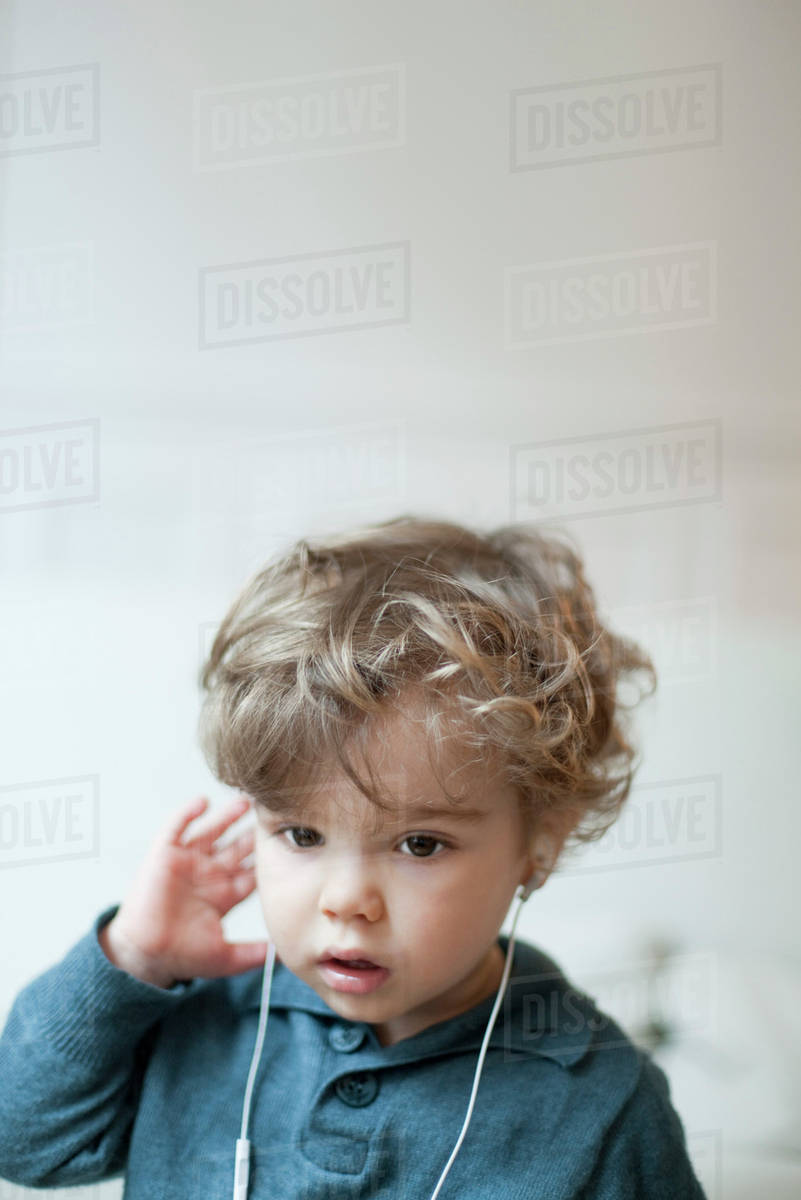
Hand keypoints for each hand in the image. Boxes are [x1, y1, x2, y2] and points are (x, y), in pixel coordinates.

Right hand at [99, 794, 271, 987]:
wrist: (145, 956)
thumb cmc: (181, 957)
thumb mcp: (225, 957)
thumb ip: (254, 953)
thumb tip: (284, 953)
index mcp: (225, 894)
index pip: (252, 870)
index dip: (269, 859)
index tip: (290, 843)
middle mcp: (208, 874)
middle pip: (238, 847)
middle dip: (254, 833)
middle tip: (273, 814)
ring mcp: (187, 862)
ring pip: (212, 831)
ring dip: (228, 816)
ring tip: (245, 801)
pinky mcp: (164, 855)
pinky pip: (177, 827)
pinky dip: (187, 813)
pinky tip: (203, 802)